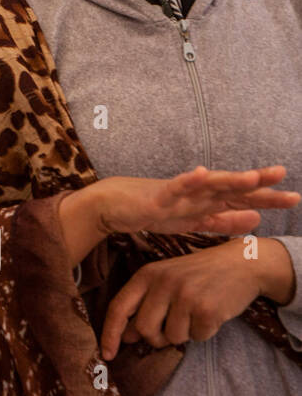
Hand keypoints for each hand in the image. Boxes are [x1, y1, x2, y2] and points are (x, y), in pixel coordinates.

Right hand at [97, 166, 295, 236]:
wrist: (112, 206)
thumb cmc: (152, 211)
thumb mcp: (193, 222)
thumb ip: (223, 222)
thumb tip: (257, 220)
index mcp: (206, 202)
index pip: (242, 200)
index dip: (266, 198)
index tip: (293, 197)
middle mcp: (196, 193)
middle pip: (232, 189)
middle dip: (257, 183)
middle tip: (283, 174)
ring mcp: (178, 193)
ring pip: (208, 185)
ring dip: (229, 180)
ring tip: (251, 176)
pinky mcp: (157, 197)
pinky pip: (174, 188)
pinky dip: (187, 181)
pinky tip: (200, 173)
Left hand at [99, 238, 285, 359]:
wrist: (241, 263)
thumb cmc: (200, 275)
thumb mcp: (167, 280)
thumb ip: (144, 304)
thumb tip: (126, 336)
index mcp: (147, 274)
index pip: (118, 308)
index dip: (110, 334)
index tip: (107, 354)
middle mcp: (162, 283)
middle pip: (144, 329)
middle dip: (156, 338)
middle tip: (172, 329)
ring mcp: (185, 295)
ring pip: (172, 337)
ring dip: (184, 333)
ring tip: (195, 313)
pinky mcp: (206, 309)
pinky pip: (197, 337)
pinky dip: (204, 332)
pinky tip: (211, 313)